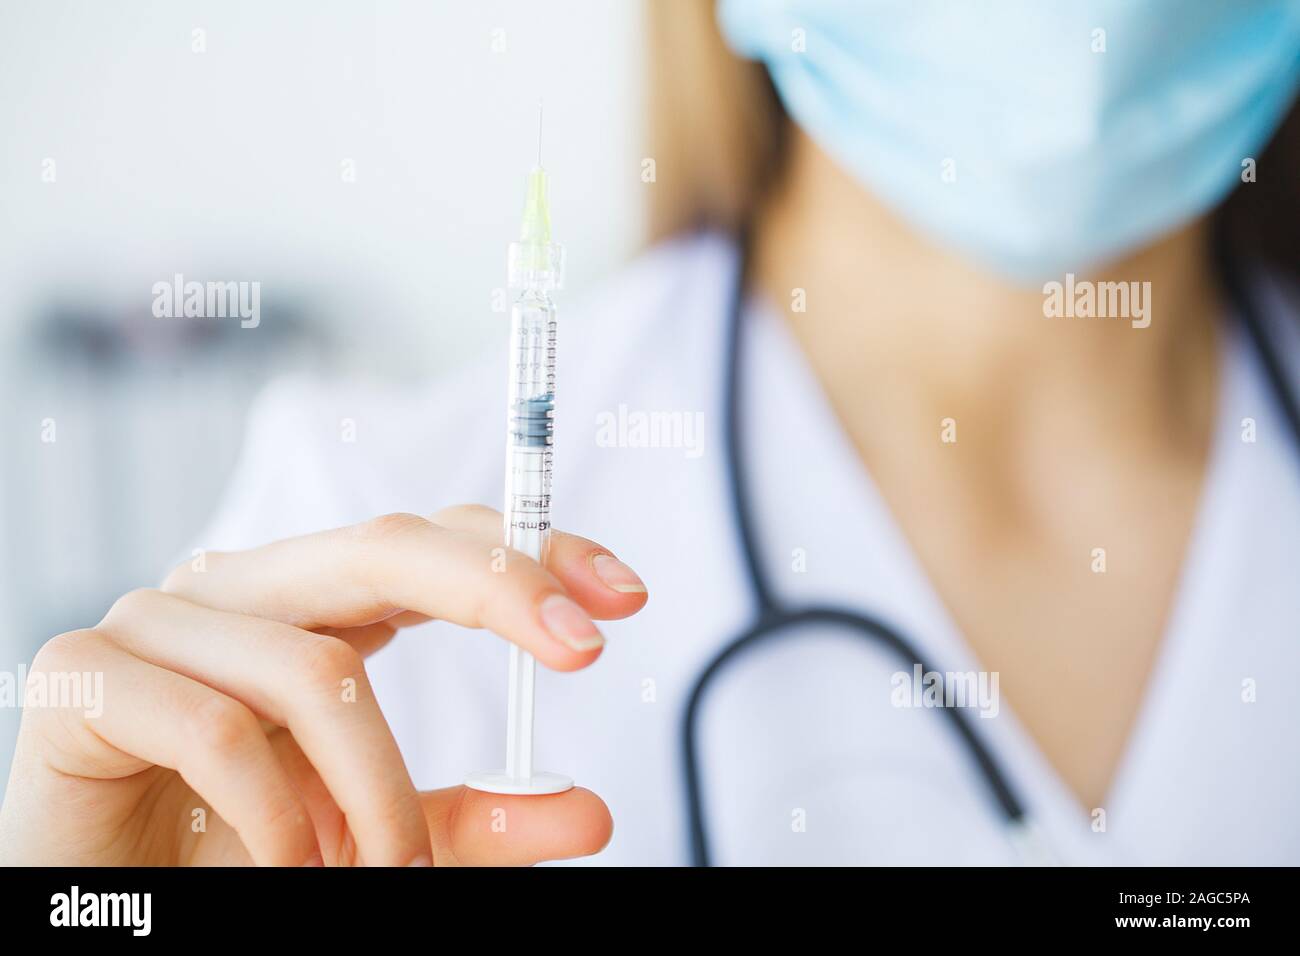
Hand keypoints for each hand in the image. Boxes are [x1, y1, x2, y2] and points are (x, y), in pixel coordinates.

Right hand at [0, 506, 647, 865]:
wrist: (104, 899)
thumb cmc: (236, 846)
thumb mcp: (377, 830)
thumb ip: (473, 820)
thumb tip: (589, 811)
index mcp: (314, 604)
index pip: (437, 540)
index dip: (530, 552)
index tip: (623, 594)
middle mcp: (244, 588)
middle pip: (386, 545)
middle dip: (499, 586)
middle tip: (582, 647)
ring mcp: (160, 620)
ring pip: (318, 670)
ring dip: (378, 793)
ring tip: (380, 870)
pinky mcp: (86, 675)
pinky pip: (222, 732)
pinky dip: (282, 821)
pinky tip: (289, 865)